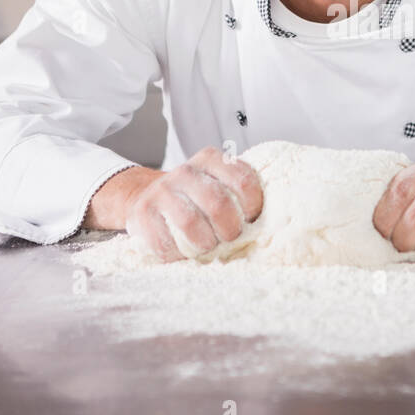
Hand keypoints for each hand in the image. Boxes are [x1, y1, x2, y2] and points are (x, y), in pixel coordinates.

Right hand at [124, 146, 262, 260]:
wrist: (144, 196)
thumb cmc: (193, 198)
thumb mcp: (216, 183)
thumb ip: (238, 193)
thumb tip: (271, 222)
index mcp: (210, 160)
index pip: (243, 180)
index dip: (253, 206)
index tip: (252, 220)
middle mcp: (185, 171)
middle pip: (217, 203)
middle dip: (229, 229)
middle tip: (230, 238)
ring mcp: (162, 190)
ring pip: (191, 223)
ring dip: (205, 243)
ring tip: (207, 245)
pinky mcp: (143, 213)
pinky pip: (165, 242)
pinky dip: (179, 254)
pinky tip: (183, 251)